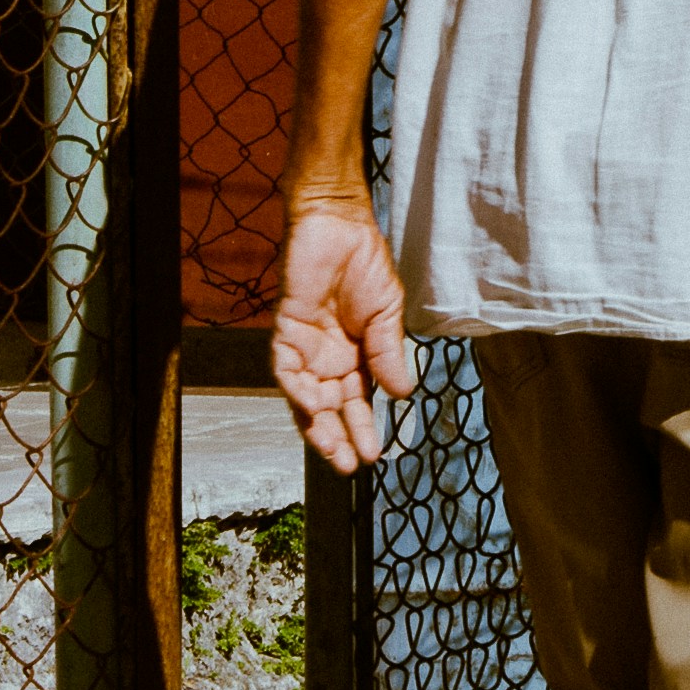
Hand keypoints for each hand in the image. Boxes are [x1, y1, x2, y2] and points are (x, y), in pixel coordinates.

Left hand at [272, 198, 416, 472]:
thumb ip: (389, 354)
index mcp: (355, 356)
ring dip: (317, 425)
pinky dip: (298, 390)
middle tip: (350, 465)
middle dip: (339, 438)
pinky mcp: (285, 331)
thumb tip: (403, 395)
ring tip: (334, 450)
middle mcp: (327, 358)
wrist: (339, 225)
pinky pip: (287, 368)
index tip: (376, 454)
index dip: (364, 428)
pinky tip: (315, 407)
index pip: (358, 402)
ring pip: (306, 398)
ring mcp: (305, 347)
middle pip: (330, 408)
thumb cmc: (365, 263)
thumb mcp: (387, 314)